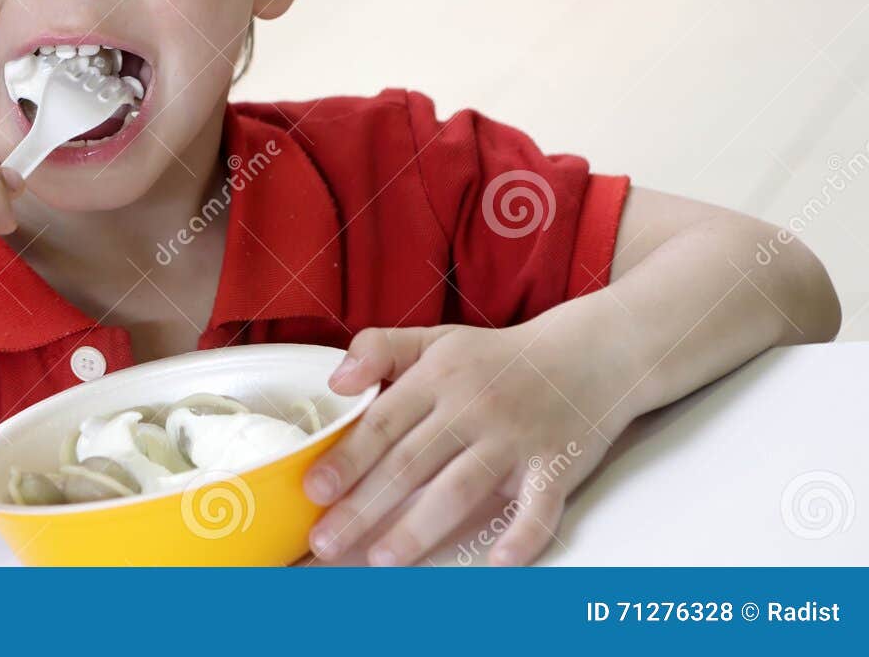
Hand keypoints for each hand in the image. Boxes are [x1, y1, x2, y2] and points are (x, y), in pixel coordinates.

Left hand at [304, 324, 622, 565]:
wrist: (589, 354)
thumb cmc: (498, 358)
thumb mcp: (435, 339)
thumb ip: (379, 349)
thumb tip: (335, 381)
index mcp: (439, 377)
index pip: (384, 422)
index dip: (347, 458)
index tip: (314, 489)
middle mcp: (474, 408)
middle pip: (412, 463)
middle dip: (366, 505)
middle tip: (328, 541)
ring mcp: (516, 439)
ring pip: (462, 489)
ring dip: (421, 528)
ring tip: (383, 559)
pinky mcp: (557, 466)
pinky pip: (540, 506)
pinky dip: (522, 536)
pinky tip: (496, 563)